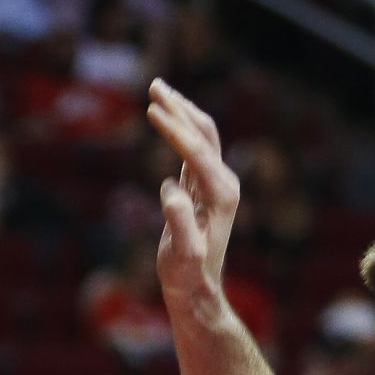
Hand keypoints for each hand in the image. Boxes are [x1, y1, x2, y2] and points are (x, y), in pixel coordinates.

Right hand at [149, 78, 240, 308]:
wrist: (197, 289)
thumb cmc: (187, 274)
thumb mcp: (182, 254)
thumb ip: (179, 224)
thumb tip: (169, 190)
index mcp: (221, 195)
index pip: (197, 151)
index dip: (174, 128)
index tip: (150, 108)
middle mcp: (223, 184)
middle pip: (203, 135)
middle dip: (179, 108)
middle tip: (154, 84)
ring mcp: (215, 184)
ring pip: (201, 136)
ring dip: (181, 111)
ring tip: (158, 89)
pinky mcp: (203, 187)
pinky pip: (194, 148)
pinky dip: (180, 127)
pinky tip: (168, 117)